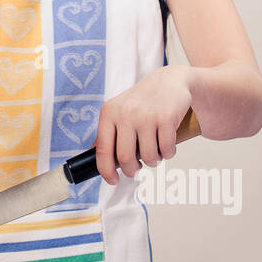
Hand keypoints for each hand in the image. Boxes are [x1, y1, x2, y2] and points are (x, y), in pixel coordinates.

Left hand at [95, 64, 192, 185]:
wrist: (169, 81)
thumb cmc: (141, 101)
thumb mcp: (118, 111)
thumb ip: (107, 133)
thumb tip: (93, 156)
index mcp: (109, 113)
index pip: (103, 151)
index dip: (106, 171)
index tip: (113, 180)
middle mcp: (125, 113)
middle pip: (125, 158)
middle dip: (132, 170)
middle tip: (137, 169)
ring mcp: (146, 115)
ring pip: (148, 156)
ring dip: (153, 161)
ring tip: (154, 153)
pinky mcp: (167, 118)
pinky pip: (167, 150)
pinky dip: (168, 153)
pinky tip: (167, 146)